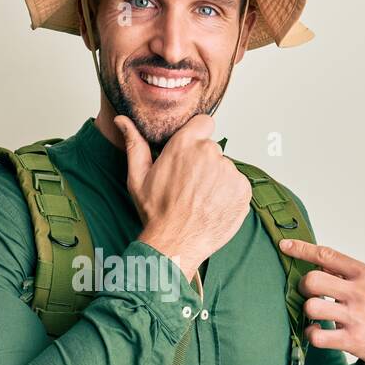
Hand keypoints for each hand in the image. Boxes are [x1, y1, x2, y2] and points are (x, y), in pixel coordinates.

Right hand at [118, 113, 250, 281]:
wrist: (176, 244)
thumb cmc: (156, 213)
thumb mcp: (138, 178)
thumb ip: (134, 144)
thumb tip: (122, 120)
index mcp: (185, 144)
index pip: (204, 122)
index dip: (198, 135)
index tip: (192, 151)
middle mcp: (210, 153)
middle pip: (213, 149)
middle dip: (204, 163)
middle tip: (190, 186)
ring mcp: (229, 171)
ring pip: (225, 169)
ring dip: (217, 181)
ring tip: (200, 200)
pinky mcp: (243, 189)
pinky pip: (237, 185)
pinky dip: (229, 195)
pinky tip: (212, 208)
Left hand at [279, 238, 364, 364]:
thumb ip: (347, 273)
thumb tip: (317, 262)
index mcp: (364, 274)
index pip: (327, 255)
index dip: (301, 248)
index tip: (284, 245)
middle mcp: (359, 293)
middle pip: (312, 280)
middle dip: (303, 286)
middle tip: (309, 293)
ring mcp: (356, 317)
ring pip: (311, 308)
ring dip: (308, 311)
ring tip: (315, 314)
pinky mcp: (353, 340)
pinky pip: (318, 336)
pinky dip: (312, 334)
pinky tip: (318, 332)